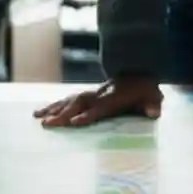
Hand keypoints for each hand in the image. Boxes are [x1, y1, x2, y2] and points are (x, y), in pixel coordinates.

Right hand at [34, 75, 162, 127]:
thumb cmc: (145, 88)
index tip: (76, 122)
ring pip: (69, 101)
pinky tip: (39, 113)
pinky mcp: (86, 95)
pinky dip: (52, 106)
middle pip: (79, 104)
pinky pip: (67, 100)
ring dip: (54, 109)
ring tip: (38, 119)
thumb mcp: (154, 95)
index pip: (100, 107)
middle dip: (64, 114)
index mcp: (115, 97)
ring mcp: (91, 93)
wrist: (137, 70)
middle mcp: (99, 94)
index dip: (89, 114)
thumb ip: (153, 105)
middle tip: (49, 124)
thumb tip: (154, 113)